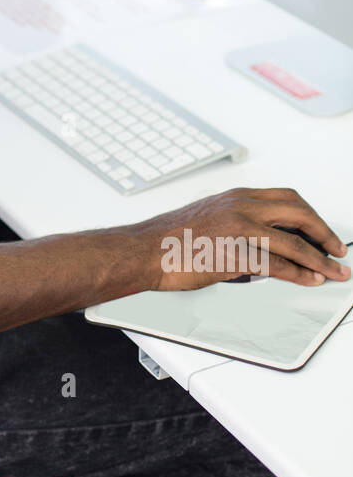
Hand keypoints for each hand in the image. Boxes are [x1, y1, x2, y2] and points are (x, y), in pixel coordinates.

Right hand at [124, 187, 349, 291]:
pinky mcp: (234, 253)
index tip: (321, 231)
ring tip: (334, 271)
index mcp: (235, 196)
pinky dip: (299, 274)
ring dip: (320, 259)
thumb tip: (261, 242)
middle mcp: (241, 206)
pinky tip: (310, 280)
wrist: (142, 250)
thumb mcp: (208, 217)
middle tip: (337, 249)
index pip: (287, 199)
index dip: (310, 216)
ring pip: (293, 242)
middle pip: (299, 213)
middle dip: (323, 233)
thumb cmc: (168, 239)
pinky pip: (277, 265)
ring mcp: (238, 228)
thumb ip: (236, 222)